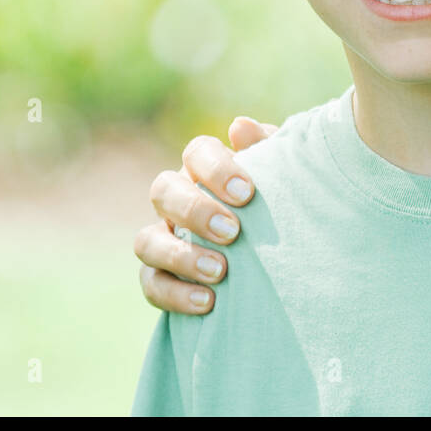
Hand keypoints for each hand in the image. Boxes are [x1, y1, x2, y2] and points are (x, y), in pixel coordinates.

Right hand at [135, 116, 276, 313]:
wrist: (284, 252)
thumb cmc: (281, 201)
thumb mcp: (282, 174)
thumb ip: (267, 148)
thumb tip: (240, 127)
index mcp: (205, 168)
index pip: (196, 152)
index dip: (215, 169)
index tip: (247, 193)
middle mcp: (177, 199)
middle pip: (163, 191)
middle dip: (195, 211)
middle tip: (233, 232)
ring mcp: (163, 238)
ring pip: (146, 241)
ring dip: (180, 256)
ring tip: (221, 271)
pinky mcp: (160, 277)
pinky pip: (151, 284)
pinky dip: (175, 294)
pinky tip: (209, 302)